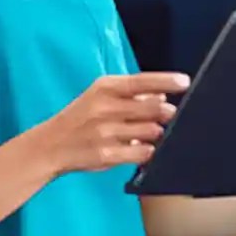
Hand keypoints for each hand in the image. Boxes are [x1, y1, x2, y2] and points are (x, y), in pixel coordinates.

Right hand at [33, 72, 189, 175]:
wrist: (50, 145)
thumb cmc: (81, 118)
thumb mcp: (101, 96)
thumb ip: (132, 94)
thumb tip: (163, 96)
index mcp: (105, 87)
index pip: (143, 80)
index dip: (167, 81)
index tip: (185, 82)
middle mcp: (105, 107)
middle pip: (153, 107)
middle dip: (167, 112)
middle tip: (169, 115)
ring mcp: (105, 132)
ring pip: (151, 131)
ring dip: (157, 133)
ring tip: (149, 132)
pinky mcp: (106, 155)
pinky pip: (141, 153)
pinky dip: (147, 151)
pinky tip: (142, 148)